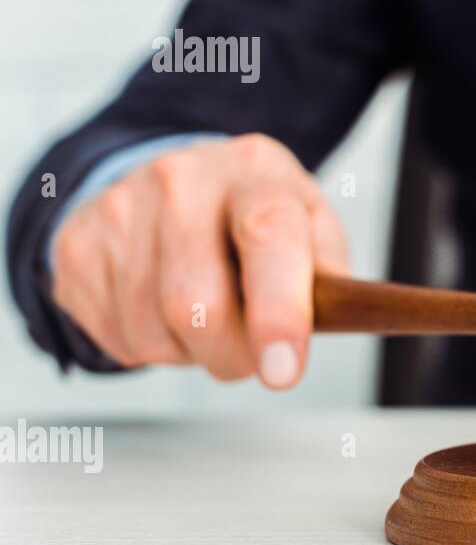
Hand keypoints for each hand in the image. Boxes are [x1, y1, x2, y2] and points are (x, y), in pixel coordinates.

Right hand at [50, 133, 347, 388]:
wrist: (174, 184)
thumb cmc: (257, 219)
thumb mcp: (312, 228)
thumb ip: (328, 277)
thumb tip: (324, 324)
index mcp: (257, 171)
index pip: (268, 236)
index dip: (277, 312)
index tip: (282, 372)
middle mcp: (182, 178)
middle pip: (198, 303)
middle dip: (233, 355)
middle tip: (253, 355)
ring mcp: (120, 209)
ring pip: (154, 333)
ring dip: (191, 354)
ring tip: (208, 316)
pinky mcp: (77, 247)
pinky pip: (116, 338)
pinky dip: (151, 348)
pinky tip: (164, 311)